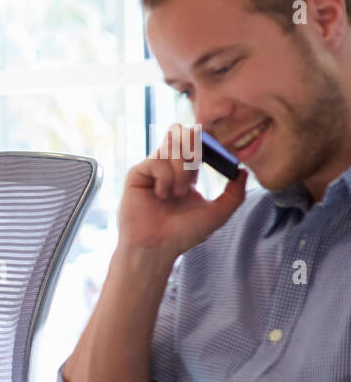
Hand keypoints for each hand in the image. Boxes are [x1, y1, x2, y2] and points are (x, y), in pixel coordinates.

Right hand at [117, 124, 248, 256]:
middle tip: (197, 167)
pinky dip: (165, 178)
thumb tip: (243, 171)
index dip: (207, 142)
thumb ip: (234, 193)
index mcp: (186, 174)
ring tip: (177, 194)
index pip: (197, 144)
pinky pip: (156, 161)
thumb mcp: (218, 214)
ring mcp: (151, 171)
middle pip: (182, 135)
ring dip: (181, 170)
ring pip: (171, 147)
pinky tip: (161, 196)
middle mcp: (167, 169)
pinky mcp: (137, 174)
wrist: (157, 247)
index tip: (219, 151)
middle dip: (194, 148)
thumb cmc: (183, 234)